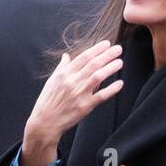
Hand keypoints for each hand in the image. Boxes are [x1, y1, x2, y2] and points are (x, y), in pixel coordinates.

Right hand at [21, 40, 124, 165]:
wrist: (45, 122)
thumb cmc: (48, 101)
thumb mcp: (52, 80)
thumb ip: (62, 67)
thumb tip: (66, 55)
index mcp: (65, 73)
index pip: (84, 57)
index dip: (97, 49)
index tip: (107, 44)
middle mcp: (72, 81)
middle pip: (93, 64)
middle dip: (107, 55)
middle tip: (118, 49)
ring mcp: (79, 94)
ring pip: (98, 77)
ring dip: (111, 68)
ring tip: (120, 62)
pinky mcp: (85, 106)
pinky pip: (101, 96)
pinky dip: (112, 89)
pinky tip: (120, 83)